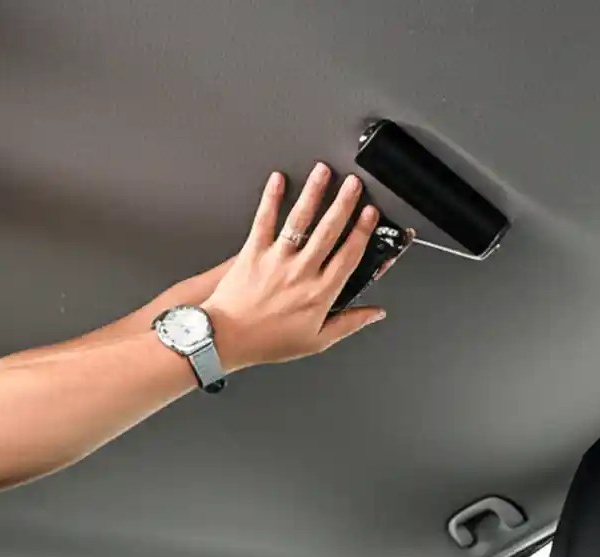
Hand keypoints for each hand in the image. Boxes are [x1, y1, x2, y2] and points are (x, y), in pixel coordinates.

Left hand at [202, 163, 384, 371]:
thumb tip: (374, 313)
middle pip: (328, 231)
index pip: (349, 255)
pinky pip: (264, 220)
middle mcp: (300, 272)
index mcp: (320, 293)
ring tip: (323, 172)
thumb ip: (349, 323)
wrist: (225, 339)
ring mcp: (276, 259)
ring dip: (314, 193)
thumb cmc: (267, 341)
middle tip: (354, 185)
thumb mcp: (316, 341)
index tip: (371, 215)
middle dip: (344, 203)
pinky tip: (278, 180)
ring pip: (300, 220)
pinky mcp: (253, 252)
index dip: (363, 232)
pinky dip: (271, 198)